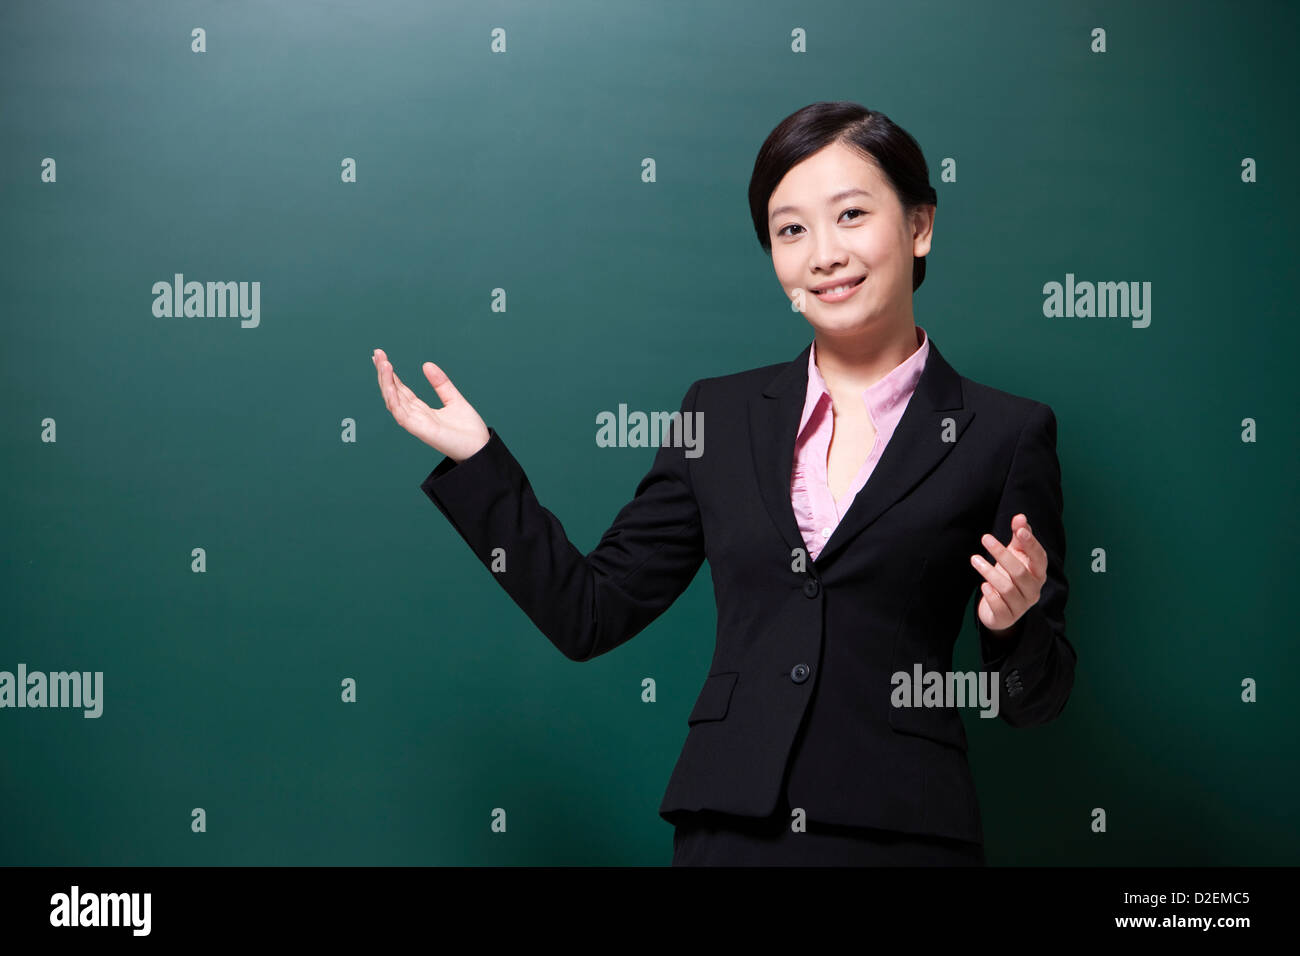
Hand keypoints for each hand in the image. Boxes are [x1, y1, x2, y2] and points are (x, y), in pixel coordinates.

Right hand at [372, 348, 489, 461]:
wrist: (481, 449)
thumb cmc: (469, 431)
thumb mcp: (454, 399)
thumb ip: (441, 384)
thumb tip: (427, 364)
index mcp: (422, 410)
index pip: (400, 390)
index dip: (390, 374)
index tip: (382, 357)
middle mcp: (415, 417)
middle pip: (393, 393)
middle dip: (383, 374)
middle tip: (377, 354)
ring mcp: (416, 424)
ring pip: (393, 401)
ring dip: (386, 382)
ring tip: (383, 363)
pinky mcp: (420, 430)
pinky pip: (401, 414)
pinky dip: (393, 399)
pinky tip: (390, 384)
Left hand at [970, 513, 1045, 636]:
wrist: (1002, 611)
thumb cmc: (1010, 577)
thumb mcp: (1015, 556)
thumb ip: (1019, 536)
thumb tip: (1020, 517)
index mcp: (1038, 574)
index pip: (1039, 558)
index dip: (1031, 544)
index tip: (1020, 529)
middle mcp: (1033, 590)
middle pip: (1020, 572)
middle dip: (1002, 554)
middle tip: (985, 537)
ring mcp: (1021, 606)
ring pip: (1007, 588)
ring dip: (989, 572)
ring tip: (974, 559)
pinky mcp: (1007, 617)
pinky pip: (1000, 606)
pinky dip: (991, 595)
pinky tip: (982, 585)